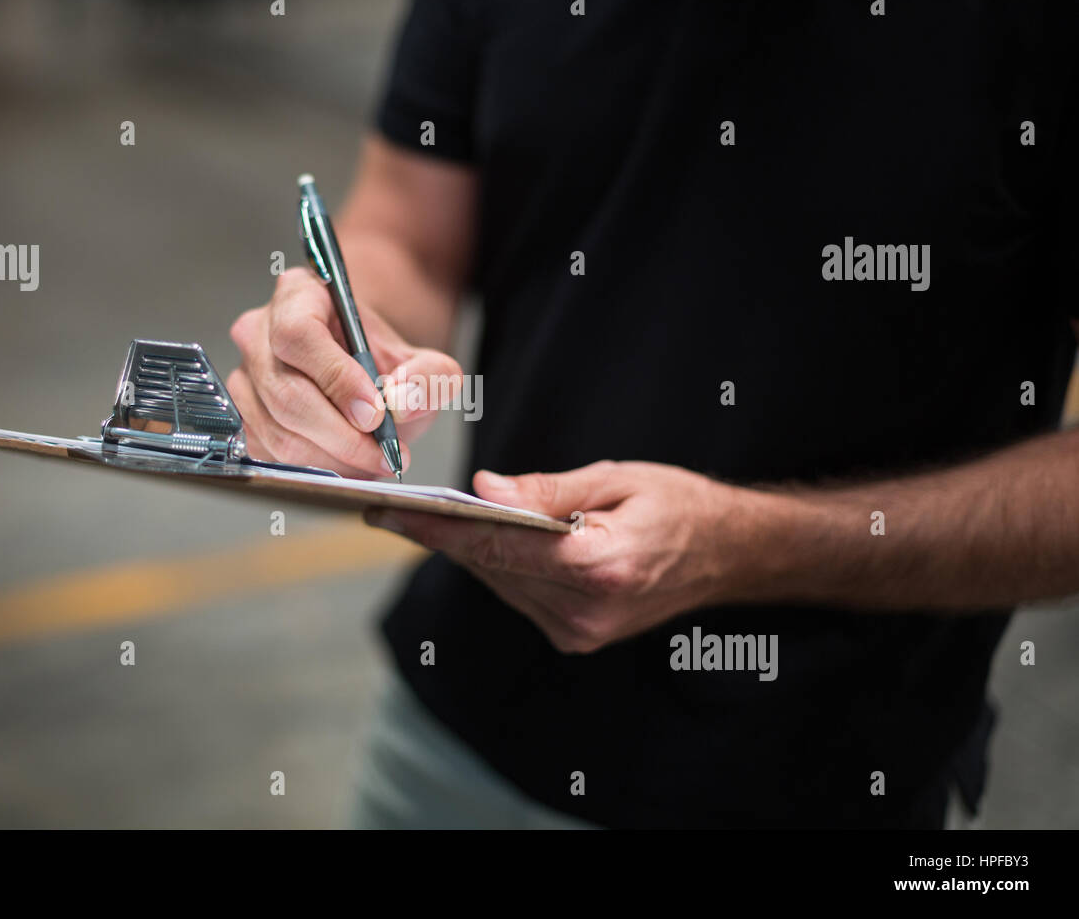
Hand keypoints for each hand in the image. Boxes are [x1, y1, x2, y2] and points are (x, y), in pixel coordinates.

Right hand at [227, 267, 462, 477]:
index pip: (299, 335)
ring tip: (373, 461)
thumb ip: (429, 375)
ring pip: (279, 431)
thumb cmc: (380, 360)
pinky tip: (349, 465)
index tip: (374, 413)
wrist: (362, 374)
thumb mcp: (420, 361)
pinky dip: (316, 468)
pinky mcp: (243, 418)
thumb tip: (402, 401)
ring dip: (332, 457)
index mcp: (298, 296)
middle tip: (383, 452)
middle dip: (340, 434)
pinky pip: (272, 454)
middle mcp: (259, 333)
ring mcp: (245, 377)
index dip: (336, 379)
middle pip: (286, 393)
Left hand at [364, 460, 750, 652]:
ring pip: (498, 582)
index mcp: (599, 566)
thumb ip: (546, 491)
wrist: (730, 556)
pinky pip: (517, 595)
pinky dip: (497, 565)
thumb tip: (483, 489)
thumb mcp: (617, 479)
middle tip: (394, 505)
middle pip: (490, 565)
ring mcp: (581, 631)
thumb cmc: (679, 506)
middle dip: (442, 534)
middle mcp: (585, 610)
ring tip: (427, 518)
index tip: (387, 512)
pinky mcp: (577, 637)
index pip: (497, 544)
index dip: (436, 527)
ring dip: (466, 549)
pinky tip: (483, 538)